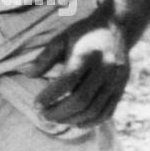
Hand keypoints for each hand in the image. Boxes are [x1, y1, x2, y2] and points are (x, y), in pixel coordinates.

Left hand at [27, 11, 130, 128]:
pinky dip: (90, 122)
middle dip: (59, 112)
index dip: (50, 96)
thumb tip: (27, 75)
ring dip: (72, 119)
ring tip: (55, 119)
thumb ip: (45, 58)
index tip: (36, 104)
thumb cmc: (82, 34)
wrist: (115, 28)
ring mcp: (116, 81)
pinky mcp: (121, 89)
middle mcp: (104, 69)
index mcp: (87, 55)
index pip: (68, 81)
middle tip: (43, 116)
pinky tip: (75, 123)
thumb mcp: (61, 39)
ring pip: (94, 109)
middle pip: (81, 100)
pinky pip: (107, 112)